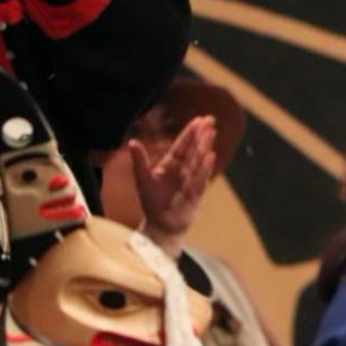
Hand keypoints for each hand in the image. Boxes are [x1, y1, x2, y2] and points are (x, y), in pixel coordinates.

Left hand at [135, 115, 217, 256]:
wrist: (160, 225)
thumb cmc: (152, 202)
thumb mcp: (142, 179)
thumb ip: (140, 160)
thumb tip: (133, 142)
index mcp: (171, 165)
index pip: (182, 145)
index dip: (190, 132)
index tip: (200, 119)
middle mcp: (183, 170)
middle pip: (194, 149)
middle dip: (202, 135)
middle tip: (211, 120)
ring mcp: (190, 181)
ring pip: (199, 161)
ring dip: (205, 146)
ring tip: (212, 132)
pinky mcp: (195, 194)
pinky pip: (200, 178)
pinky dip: (205, 167)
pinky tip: (211, 155)